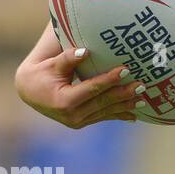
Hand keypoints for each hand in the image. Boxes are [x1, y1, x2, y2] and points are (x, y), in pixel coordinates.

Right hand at [16, 46, 145, 129]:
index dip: (110, 79)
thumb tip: (84, 50)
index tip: (126, 69)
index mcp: (63, 101)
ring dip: (125, 105)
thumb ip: (67, 58)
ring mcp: (77, 121)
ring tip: (144, 98)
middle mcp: (71, 115)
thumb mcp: (52, 64)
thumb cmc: (42, 73)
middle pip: (103, 102)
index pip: (92, 88)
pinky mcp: (82, 123)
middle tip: (142, 85)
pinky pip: (103, 117)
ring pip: (106, 112)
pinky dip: (119, 115)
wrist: (30, 92)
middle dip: (124, 94)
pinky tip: (135, 115)